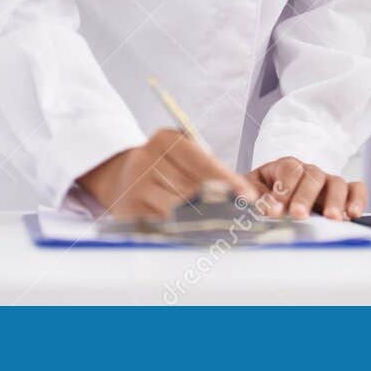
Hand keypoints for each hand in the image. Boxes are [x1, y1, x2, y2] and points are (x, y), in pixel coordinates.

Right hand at [77, 128, 257, 220]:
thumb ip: (208, 164)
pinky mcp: (128, 212)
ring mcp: (134, 188)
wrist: (122, 176)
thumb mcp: (183, 151)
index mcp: (163, 139)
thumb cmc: (164, 165)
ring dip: (200, 219)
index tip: (247, 196)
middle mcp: (145, 160)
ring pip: (179, 210)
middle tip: (237, 214)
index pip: (202, 162)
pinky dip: (180, 229)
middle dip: (217, 203)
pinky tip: (191, 230)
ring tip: (215, 222)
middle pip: (192, 189)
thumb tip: (241, 192)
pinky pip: (163, 225)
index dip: (228, 181)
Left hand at [248, 157, 366, 220]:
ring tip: (332, 218)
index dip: (283, 188)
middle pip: (313, 176)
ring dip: (335, 200)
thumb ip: (250, 194)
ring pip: (337, 183)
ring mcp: (328, 182)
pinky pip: (356, 189)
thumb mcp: (252, 192)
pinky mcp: (343, 194)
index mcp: (286, 166)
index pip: (290, 169)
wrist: (275, 202)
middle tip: (299, 214)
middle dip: (306, 196)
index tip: (275, 209)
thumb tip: (251, 197)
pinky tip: (353, 214)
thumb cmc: (264, 195)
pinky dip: (358, 199)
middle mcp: (309, 171)